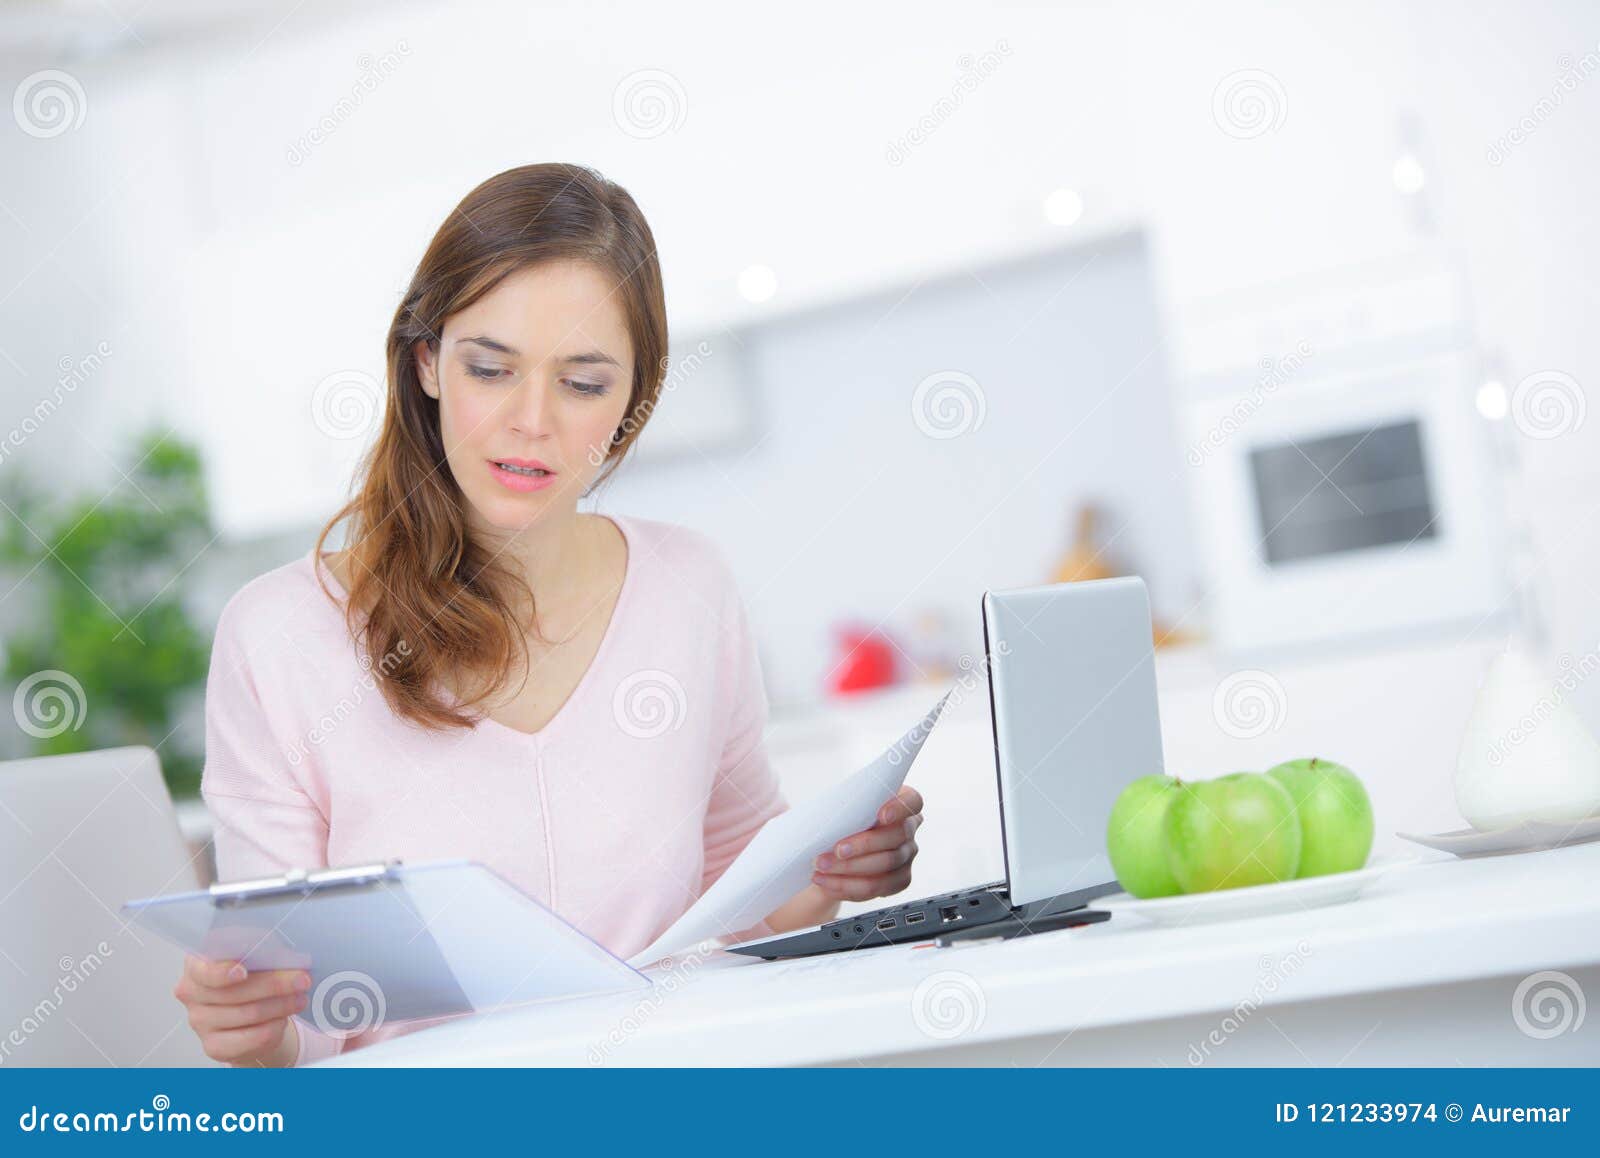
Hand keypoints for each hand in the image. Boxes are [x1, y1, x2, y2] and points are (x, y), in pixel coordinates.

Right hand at [173, 954, 310, 1066]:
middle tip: (302, 980)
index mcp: (197, 964)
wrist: (249, 1013)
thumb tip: (286, 955)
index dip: (222, 972)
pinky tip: (284, 1018)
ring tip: (300, 998)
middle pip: (234, 992)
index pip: (203, 970)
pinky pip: (250, 1038)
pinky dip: (273, 1027)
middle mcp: (192, 993)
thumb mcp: (256, 956)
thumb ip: (263, 950)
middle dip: (274, 984)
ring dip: (281, 1005)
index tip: (242, 972)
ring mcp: (200, 1021)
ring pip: (247, 1014)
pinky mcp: (214, 1045)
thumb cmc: (252, 977)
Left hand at [811, 785, 923, 901]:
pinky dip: (847, 886)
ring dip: (849, 868)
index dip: (899, 808)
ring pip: (884, 866)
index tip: (880, 815)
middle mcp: (909, 830)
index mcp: (901, 802)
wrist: (832, 848)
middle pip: (896, 837)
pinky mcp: (897, 881)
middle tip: (836, 849)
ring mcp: (906, 857)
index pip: (912, 801)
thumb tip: (825, 816)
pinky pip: (875, 888)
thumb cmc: (839, 820)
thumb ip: (845, 807)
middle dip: (863, 845)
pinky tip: (825, 881)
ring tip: (821, 866)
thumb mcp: (840, 806)